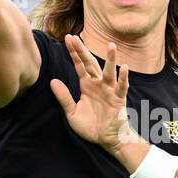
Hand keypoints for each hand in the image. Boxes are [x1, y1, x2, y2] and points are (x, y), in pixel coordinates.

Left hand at [49, 35, 133, 154]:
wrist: (106, 140)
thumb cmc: (91, 126)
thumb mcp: (72, 113)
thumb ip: (64, 97)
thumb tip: (52, 81)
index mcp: (87, 86)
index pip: (79, 66)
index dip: (73, 53)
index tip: (67, 39)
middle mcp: (98, 84)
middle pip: (90, 64)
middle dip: (83, 51)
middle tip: (75, 37)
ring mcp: (110, 91)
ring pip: (109, 72)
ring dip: (110, 59)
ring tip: (111, 46)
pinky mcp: (119, 99)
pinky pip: (122, 87)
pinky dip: (123, 78)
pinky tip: (124, 68)